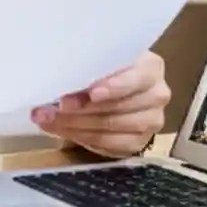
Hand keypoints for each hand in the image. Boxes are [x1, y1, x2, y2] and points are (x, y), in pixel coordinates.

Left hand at [31, 51, 169, 156]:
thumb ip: (90, 67)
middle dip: (82, 108)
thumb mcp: (101, 61)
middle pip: (119, 106)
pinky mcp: (140, 142)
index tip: (92, 93)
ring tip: (49, 120)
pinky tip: (63, 131)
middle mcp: (157, 94)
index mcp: (151, 68)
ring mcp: (152, 121)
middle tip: (53, 108)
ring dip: (76, 124)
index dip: (114, 87)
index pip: (136, 78)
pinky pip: (109, 145)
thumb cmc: (105, 70)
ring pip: (111, 126)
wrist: (119, 90)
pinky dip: (82, 138)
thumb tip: (61, 78)